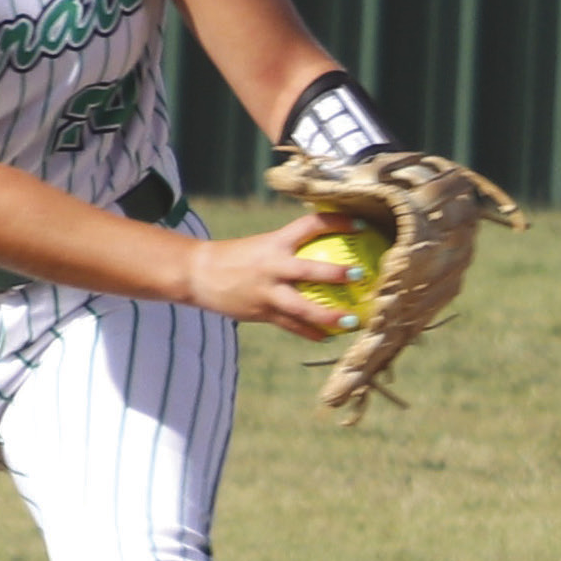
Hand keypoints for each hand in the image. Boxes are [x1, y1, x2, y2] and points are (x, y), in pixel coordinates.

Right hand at [182, 213, 365, 339]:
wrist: (198, 274)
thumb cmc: (237, 257)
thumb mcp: (264, 245)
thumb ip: (290, 247)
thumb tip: (326, 242)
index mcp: (274, 242)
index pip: (310, 225)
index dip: (337, 223)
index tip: (362, 225)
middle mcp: (271, 266)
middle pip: (309, 270)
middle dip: (335, 274)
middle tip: (360, 275)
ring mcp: (266, 292)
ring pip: (302, 308)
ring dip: (329, 316)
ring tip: (353, 321)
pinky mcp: (261, 312)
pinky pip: (291, 326)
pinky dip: (310, 332)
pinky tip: (328, 337)